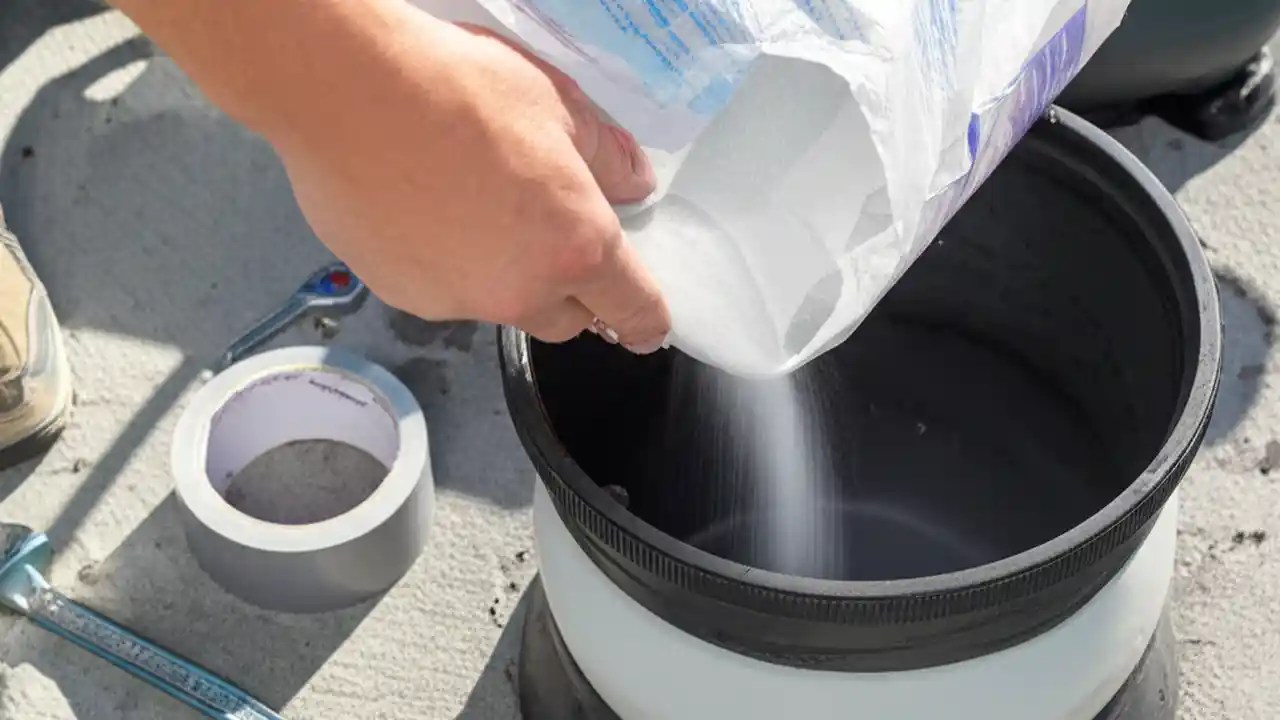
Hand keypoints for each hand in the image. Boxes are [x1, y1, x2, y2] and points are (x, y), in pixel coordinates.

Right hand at [256, 8, 669, 350]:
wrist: (349, 91)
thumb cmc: (459, 89)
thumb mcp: (558, 106)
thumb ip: (607, 157)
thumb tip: (632, 184)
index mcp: (575, 247)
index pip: (632, 310)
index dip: (646, 322)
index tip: (646, 328)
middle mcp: (520, 291)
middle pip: (566, 321)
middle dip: (572, 292)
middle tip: (552, 237)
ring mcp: (457, 301)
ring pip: (501, 306)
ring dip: (504, 278)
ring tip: (476, 210)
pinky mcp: (403, 295)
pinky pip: (444, 293)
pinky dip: (447, 267)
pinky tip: (427, 212)